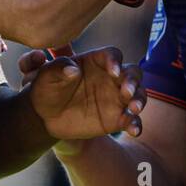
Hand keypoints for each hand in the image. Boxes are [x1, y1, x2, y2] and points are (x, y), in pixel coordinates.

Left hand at [22, 46, 145, 141]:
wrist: (46, 118)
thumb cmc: (46, 89)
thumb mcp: (45, 76)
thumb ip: (57, 68)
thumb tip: (73, 70)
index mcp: (96, 62)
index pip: (113, 55)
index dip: (115, 61)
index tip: (113, 71)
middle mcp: (111, 78)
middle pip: (132, 73)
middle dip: (133, 80)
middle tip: (126, 91)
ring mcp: (116, 98)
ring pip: (138, 94)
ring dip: (140, 99)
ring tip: (134, 108)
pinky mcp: (117, 118)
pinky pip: (132, 120)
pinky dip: (136, 124)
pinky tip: (133, 130)